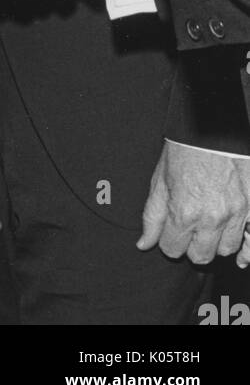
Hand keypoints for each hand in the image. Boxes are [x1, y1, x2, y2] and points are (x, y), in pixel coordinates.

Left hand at [137, 140, 249, 262]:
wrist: (212, 128)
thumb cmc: (183, 151)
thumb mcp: (160, 181)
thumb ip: (152, 217)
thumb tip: (144, 244)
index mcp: (184, 212)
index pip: (172, 249)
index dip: (169, 241)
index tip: (171, 232)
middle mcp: (212, 218)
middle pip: (200, 256)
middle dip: (191, 246)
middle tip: (190, 231)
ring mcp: (236, 214)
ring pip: (225, 250)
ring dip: (216, 242)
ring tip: (210, 226)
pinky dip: (245, 247)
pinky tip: (239, 249)